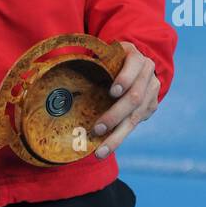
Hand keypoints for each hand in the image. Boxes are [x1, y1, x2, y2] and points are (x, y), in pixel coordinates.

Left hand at [90, 40, 159, 157]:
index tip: (112, 92)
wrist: (136, 66)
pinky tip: (107, 147)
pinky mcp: (151, 107)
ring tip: (101, 151)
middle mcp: (148, 74)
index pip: (134, 65)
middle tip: (97, 129)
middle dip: (115, 115)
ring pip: (135, 117)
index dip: (125, 79)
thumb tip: (53, 65)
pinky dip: (120, 136)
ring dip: (117, 136)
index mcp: (136, 57)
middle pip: (135, 97)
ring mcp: (152, 92)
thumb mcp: (105, 55)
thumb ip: (92, 60)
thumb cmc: (111, 60)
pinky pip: (135, 124)